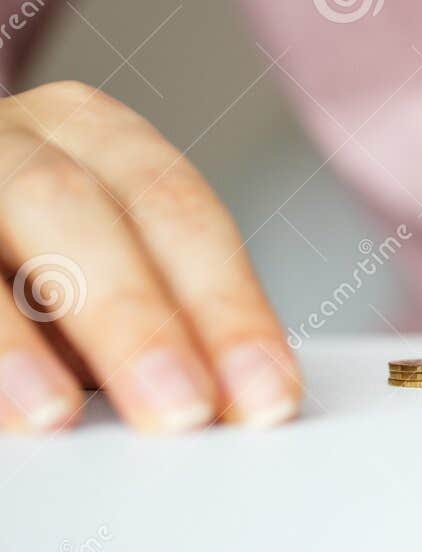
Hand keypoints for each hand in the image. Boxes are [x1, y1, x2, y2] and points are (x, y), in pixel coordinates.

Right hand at [0, 82, 298, 431]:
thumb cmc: (21, 258)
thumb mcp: (93, 271)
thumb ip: (152, 318)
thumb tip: (223, 401)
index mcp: (98, 138)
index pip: (182, 216)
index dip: (228, 307)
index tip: (265, 396)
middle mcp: (20, 137)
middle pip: (88, 212)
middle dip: (140, 318)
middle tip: (181, 412)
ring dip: (18, 335)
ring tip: (56, 414)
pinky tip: (7, 401)